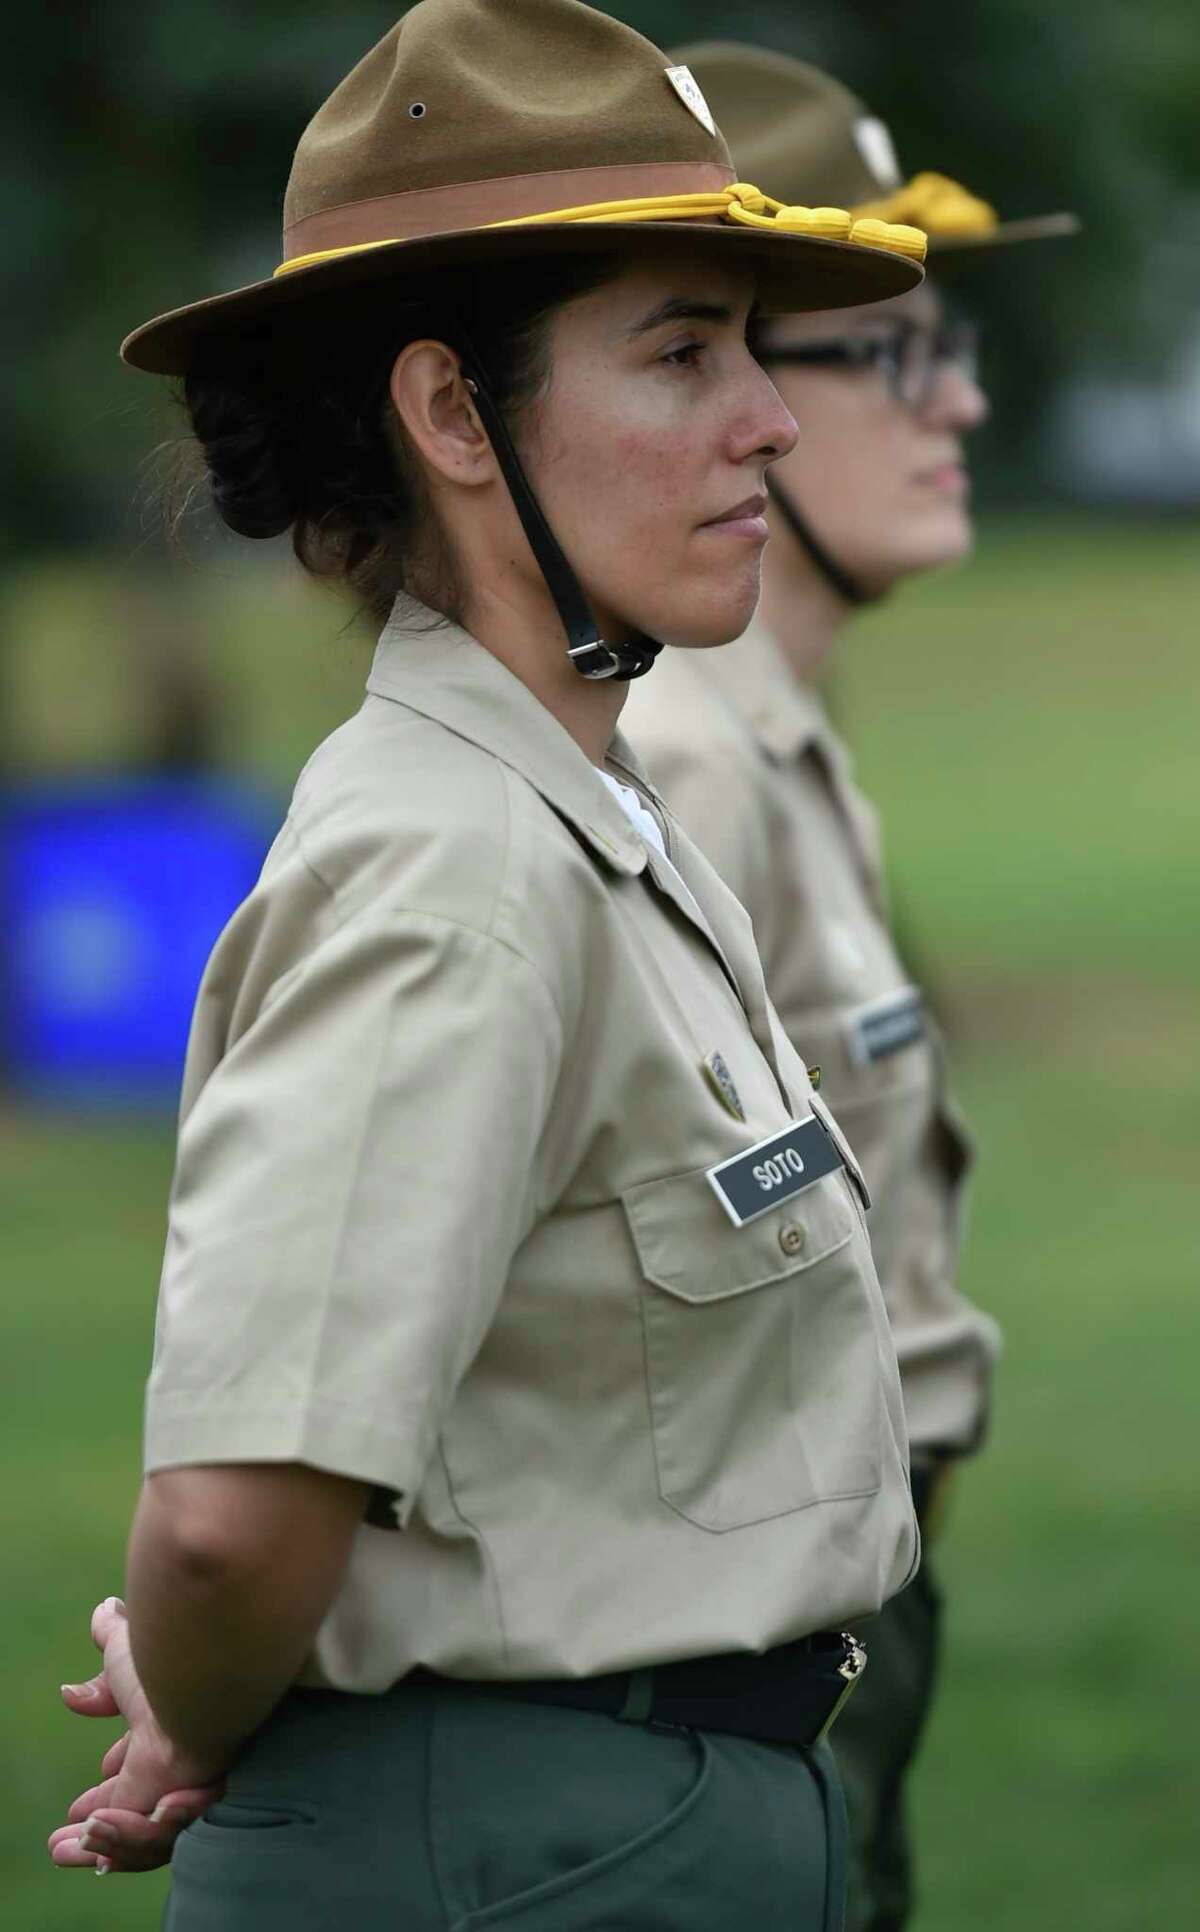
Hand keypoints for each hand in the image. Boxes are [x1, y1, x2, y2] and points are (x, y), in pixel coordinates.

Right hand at [49, 1596, 226, 1874]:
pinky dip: (120, 1840)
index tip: (85, 1798)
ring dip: (105, 1841)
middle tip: (62, 1842)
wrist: (195, 1670)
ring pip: (146, 1830)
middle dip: (104, 1826)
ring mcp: (184, 1783)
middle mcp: (181, 1759)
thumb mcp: (126, 1647)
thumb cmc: (166, 1652)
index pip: (141, 1767)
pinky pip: (152, 1840)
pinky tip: (89, 1830)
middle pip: (142, 1807)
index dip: (113, 1785)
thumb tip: (103, 1610)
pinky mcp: (180, 1804)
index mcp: (169, 1728)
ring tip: (62, 1845)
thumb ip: (111, 1635)